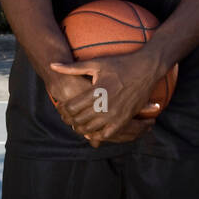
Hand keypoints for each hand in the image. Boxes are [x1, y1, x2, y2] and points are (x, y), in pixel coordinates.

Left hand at [49, 49, 166, 141]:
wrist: (146, 69)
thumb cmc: (120, 64)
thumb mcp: (96, 63)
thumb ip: (73, 68)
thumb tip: (53, 65)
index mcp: (97, 91)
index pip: (71, 107)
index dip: (62, 108)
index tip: (60, 105)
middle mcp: (106, 105)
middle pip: (79, 120)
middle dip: (69, 119)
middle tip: (65, 116)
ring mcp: (115, 114)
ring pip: (90, 129)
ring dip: (80, 128)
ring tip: (76, 122)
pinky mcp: (124, 120)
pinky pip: (106, 134)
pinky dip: (96, 134)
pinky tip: (92, 128)